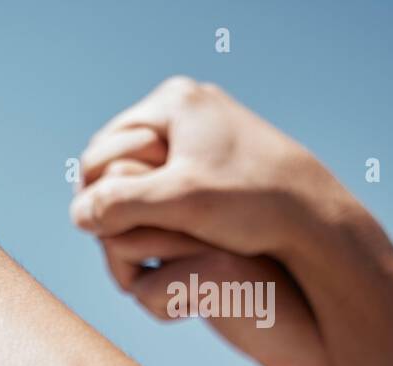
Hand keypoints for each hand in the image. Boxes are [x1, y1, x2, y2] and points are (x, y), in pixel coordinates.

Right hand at [70, 76, 345, 258]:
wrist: (316, 215)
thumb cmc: (250, 205)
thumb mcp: (178, 204)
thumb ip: (120, 205)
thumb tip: (76, 214)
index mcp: (172, 100)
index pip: (100, 148)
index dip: (91, 192)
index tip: (96, 232)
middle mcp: (186, 103)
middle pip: (118, 155)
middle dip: (110, 195)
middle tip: (108, 238)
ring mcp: (203, 124)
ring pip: (141, 168)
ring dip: (131, 201)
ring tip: (131, 237)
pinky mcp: (217, 150)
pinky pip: (166, 176)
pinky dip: (157, 202)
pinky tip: (161, 230)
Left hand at [88, 159, 331, 365]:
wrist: (304, 329)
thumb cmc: (239, 288)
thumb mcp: (192, 245)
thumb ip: (148, 218)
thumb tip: (85, 212)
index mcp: (200, 177)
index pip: (118, 186)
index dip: (119, 231)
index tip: (154, 258)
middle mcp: (204, 190)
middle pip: (113, 215)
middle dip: (119, 254)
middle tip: (157, 279)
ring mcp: (210, 223)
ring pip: (119, 247)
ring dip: (136, 283)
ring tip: (183, 292)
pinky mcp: (215, 262)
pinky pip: (144, 290)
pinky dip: (161, 310)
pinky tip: (203, 310)